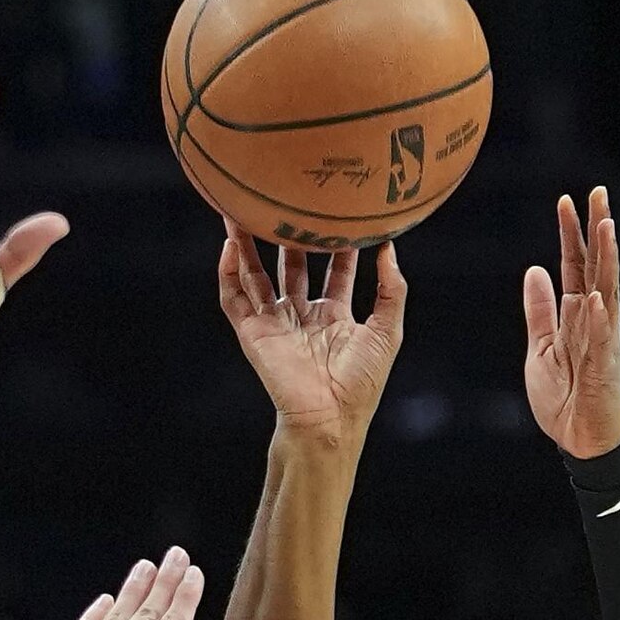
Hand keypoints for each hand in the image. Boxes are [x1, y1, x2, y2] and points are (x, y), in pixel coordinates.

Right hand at [216, 221, 406, 448]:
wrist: (329, 418)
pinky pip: (234, 299)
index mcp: (334, 317)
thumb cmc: (361, 382)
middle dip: (287, 237)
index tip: (340, 213)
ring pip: (256, 276)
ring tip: (243, 211)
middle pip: (291, 268)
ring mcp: (276, 324)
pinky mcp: (253, 333)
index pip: (335, 271)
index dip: (337, 245)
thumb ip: (391, 289)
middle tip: (287, 202)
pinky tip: (229, 246)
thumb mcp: (387, 330)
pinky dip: (228, 273)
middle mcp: (303, 317)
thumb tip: (388, 248)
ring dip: (247, 245)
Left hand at [522, 187, 619, 456]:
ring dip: (607, 260)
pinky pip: (602, 340)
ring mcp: (602, 341)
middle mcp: (594, 320)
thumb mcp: (540, 347)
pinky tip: (598, 297)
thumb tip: (535, 270)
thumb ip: (540, 310)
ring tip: (606, 227)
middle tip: (597, 192)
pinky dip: (600, 319)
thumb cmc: (564, 396)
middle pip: (596, 267)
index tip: (566, 201)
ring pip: (607, 292)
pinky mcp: (603, 367)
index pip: (575, 265)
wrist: (580, 439)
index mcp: (577, 314)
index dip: (570, 234)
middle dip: (596, 231)